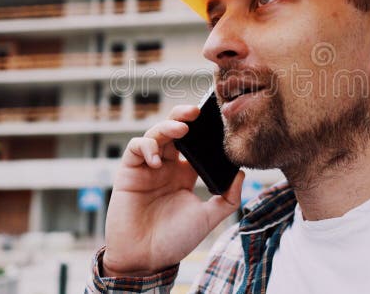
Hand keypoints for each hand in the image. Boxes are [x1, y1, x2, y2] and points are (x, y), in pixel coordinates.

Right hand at [102, 104, 243, 276]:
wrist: (145, 259)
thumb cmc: (175, 240)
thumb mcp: (207, 218)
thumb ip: (227, 198)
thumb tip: (241, 173)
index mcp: (184, 174)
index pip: (195, 144)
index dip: (203, 131)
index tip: (216, 121)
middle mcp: (166, 167)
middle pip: (174, 131)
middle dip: (183, 116)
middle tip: (196, 111)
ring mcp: (147, 168)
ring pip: (156, 134)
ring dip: (167, 126)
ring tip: (181, 130)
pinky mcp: (129, 172)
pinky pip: (135, 148)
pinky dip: (147, 147)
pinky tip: (157, 161)